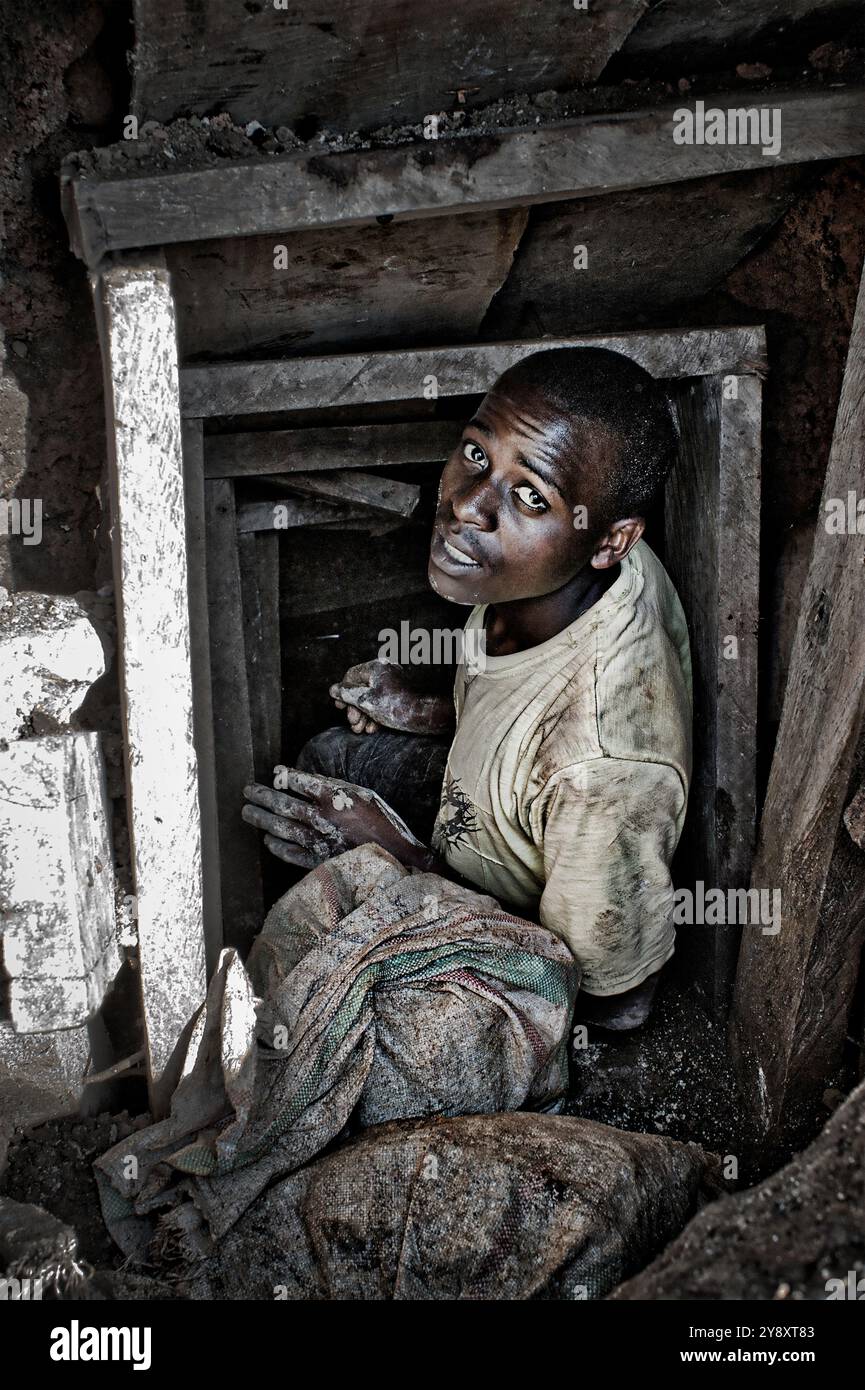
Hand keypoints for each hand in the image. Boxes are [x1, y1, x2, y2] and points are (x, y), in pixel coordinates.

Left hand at [242, 768, 427, 869]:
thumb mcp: (366, 796)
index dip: (284, 775)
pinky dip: (276, 845)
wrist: (396, 860)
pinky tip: (268, 840)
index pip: (300, 781)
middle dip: (262, 796)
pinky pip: (290, 852)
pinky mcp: (317, 861)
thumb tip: (311, 780)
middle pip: (283, 804)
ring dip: (261, 818)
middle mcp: (321, 817)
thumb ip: (337, 788)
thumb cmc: (384, 825)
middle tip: (247, 791)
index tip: (275, 772)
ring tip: (247, 811)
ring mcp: (317, 840)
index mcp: (334, 797)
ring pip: (281, 827)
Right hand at [329, 659, 412, 734]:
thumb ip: (347, 694)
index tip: (340, 708)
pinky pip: (380, 703)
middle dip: (354, 709)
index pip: (351, 677)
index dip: (343, 693)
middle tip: (353, 723)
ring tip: (361, 730)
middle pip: (360, 689)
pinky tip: (372, 728)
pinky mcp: (397, 695)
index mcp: (375, 668)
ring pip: (369, 698)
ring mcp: (391, 683)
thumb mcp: (365, 701)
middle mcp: (384, 672)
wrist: (423, 715)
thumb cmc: (395, 706)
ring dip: (363, 716)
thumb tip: (333, 690)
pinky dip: (374, 715)